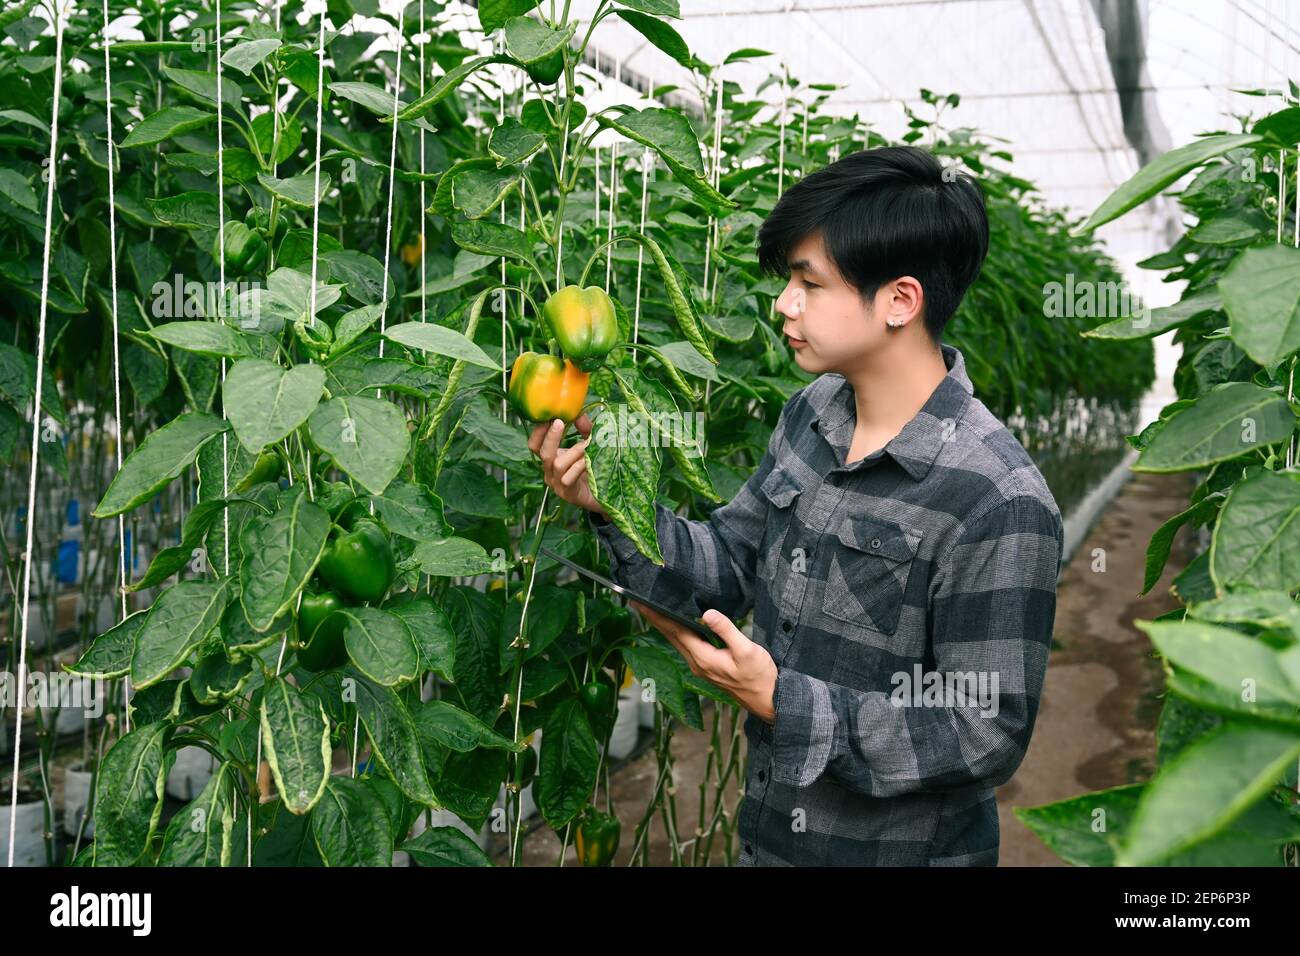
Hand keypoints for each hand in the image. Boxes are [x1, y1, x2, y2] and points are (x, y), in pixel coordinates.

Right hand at [527, 415, 607, 518]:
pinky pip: (568, 477)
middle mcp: (550, 472)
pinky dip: (579, 466)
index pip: (535, 445)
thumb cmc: (594, 471)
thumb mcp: (589, 447)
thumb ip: (585, 430)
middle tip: (559, 422)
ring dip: (574, 451)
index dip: (538, 431)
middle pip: (542, 453)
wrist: (604, 498)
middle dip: (551, 437)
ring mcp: (557, 484)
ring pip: (557, 464)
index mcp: (551, 459)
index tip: (550, 415)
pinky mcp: (567, 494)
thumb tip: (579, 414)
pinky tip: (589, 461)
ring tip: (588, 444)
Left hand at [627, 601, 777, 724]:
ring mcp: (700, 667)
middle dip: (654, 619)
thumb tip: (707, 614)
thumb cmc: (759, 675)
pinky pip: (685, 647)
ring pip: (676, 642)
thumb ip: (726, 630)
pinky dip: (676, 634)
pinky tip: (675, 627)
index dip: (658, 616)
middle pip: (671, 637)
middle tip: (638, 603)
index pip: (675, 631)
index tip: (642, 604)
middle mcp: (696, 663)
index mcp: (703, 658)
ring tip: (652, 612)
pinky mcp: (706, 668)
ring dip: (663, 627)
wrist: (767, 699)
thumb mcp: (747, 650)